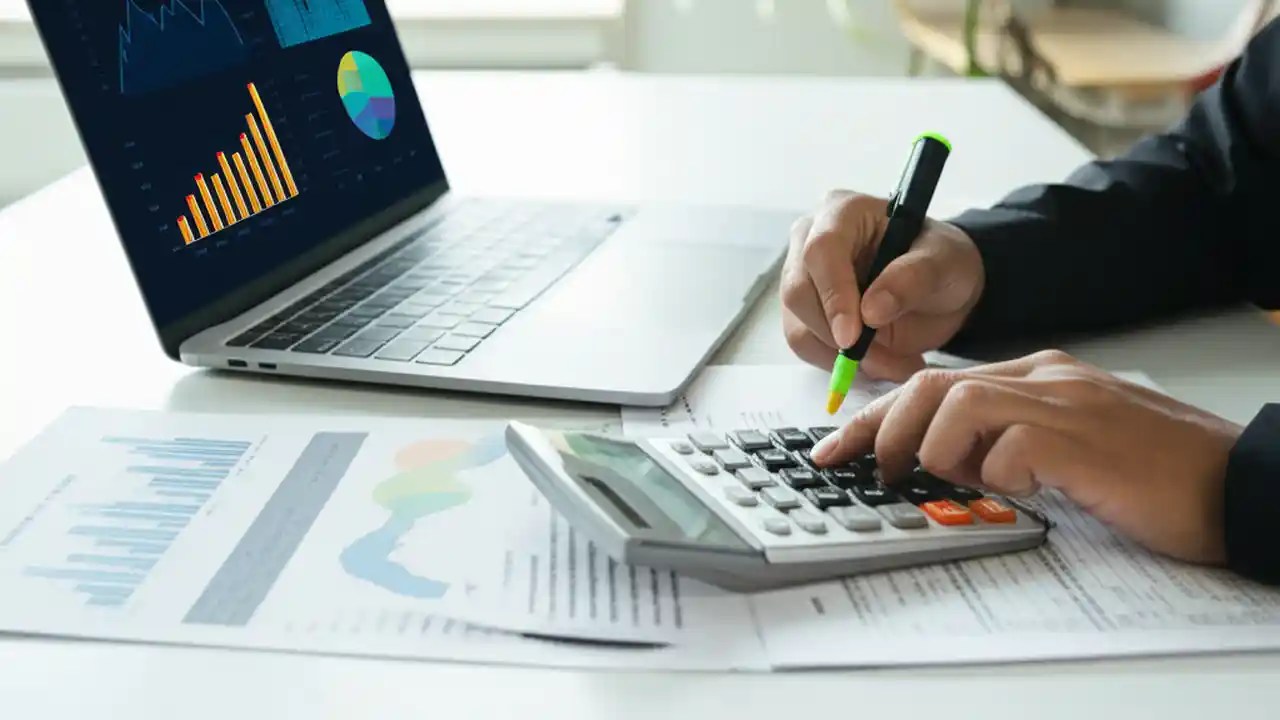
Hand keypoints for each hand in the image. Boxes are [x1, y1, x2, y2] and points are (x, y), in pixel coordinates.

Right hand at [781, 191, 984, 380]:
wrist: (939, 287)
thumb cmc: (941, 261)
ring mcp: (801, 276)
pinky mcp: (802, 312)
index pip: (821, 251)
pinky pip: (807, 346)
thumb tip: (870, 312)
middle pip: (798, 291)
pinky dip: (837, 365)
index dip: (833, 295)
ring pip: (798, 326)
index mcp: (843, 212)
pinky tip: (876, 363)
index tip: (851, 338)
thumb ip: (912, 280)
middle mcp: (810, 239)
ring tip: (893, 364)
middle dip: (836, 336)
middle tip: (885, 362)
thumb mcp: (944, 263)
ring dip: (840, 358)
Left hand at [811, 350, 1243, 564]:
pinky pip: (1011, 445)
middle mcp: (1046, 379)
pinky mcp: (1085, 440)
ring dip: (939, 450)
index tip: (837, 448)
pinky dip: (997, 473)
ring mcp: (1066, 404)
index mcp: (1039, 376)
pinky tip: (1024, 490)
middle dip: (884, 429)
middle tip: (870, 472)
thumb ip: (1012, 442)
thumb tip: (944, 466)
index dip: (878, 416)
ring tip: (960, 482)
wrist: (1238, 483)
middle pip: (932, 384)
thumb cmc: (1154, 475)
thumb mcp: (1068, 449)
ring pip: (959, 402)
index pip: (936, 382)